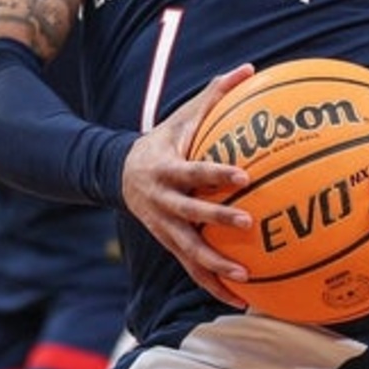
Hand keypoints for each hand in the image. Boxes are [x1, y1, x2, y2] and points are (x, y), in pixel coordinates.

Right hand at [120, 64, 257, 307]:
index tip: (243, 176)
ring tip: (245, 277)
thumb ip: (214, 94)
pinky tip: (240, 299)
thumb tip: (248, 68)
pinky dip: (213, 286)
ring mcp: (164, 227)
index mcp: (167, 170)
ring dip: (215, 266)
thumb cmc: (163, 141)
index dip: (216, 174)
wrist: (119, 173)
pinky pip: (191, 270)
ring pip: (188, 251)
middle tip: (248, 223)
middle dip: (217, 221)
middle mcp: (163, 202)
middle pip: (190, 214)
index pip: (194, 172)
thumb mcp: (182, 117)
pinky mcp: (168, 244)